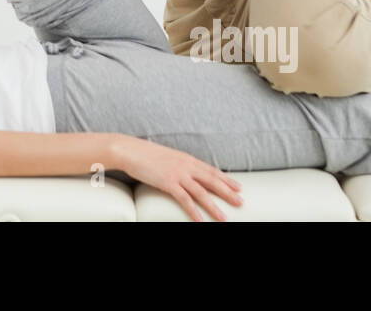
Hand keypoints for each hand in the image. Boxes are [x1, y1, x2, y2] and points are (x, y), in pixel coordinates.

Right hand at [113, 135, 242, 221]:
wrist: (129, 150)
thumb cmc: (145, 154)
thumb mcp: (167, 157)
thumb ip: (178, 164)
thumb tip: (186, 173)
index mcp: (186, 158)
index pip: (211, 170)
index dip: (226, 179)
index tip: (238, 186)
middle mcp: (186, 165)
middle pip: (212, 180)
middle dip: (228, 192)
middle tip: (241, 202)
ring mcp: (177, 174)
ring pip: (201, 192)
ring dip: (214, 206)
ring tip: (224, 218)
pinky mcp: (167, 182)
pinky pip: (184, 199)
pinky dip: (193, 211)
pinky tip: (200, 221)